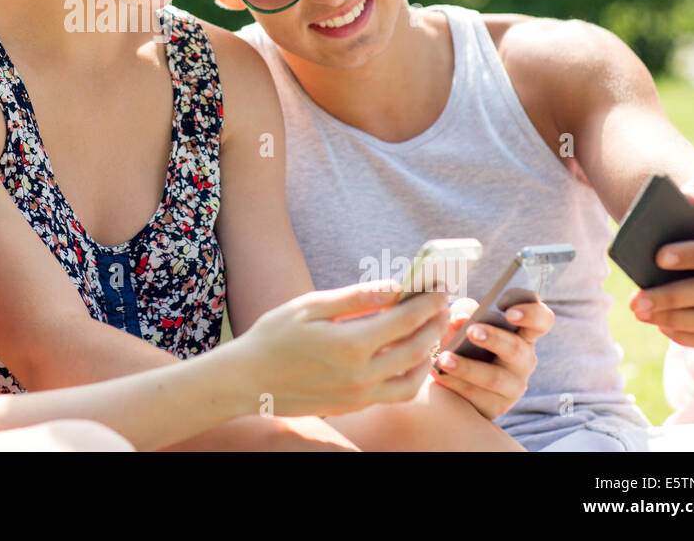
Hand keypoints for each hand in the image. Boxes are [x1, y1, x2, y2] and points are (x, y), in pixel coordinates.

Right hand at [233, 280, 449, 418]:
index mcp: (350, 344)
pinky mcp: (355, 406)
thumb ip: (354, 298)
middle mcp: (361, 374)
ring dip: (429, 352)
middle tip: (445, 305)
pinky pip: (396, 393)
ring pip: (413, 378)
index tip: (440, 287)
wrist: (248, 380)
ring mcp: (359, 395)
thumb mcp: (309, 306)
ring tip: (431, 331)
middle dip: (435, 323)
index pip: (405, 319)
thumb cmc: (274, 336)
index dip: (427, 301)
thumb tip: (392, 286)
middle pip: (417, 348)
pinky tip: (410, 357)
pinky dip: (412, 375)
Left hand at [430, 297, 553, 419]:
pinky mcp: (496, 406)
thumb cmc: (462, 337)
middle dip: (494, 339)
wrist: (449, 374)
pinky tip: (438, 375)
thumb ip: (464, 311)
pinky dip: (455, 384)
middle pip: (517, 349)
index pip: (542, 320)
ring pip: (496, 378)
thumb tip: (461, 318)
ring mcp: (514, 385)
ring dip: (468, 367)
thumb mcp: (463, 319)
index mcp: (523, 332)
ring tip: (444, 359)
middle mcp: (524, 359)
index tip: (509, 312)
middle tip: (471, 331)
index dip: (531, 314)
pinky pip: (477, 396)